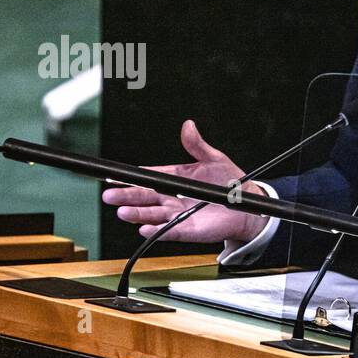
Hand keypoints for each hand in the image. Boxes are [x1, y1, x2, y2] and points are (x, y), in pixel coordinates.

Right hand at [101, 120, 267, 244]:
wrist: (247, 205)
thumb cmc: (229, 182)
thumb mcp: (214, 159)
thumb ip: (198, 145)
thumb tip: (188, 126)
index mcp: (174, 179)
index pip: (147, 178)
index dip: (130, 178)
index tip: (112, 176)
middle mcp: (172, 198)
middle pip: (144, 197)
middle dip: (126, 196)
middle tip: (110, 195)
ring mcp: (178, 215)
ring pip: (152, 215)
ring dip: (137, 214)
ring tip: (123, 212)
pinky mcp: (188, 229)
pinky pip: (170, 231)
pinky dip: (157, 231)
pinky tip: (145, 228)